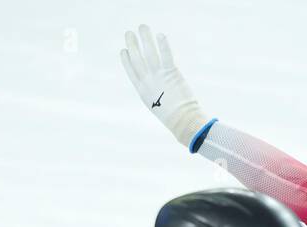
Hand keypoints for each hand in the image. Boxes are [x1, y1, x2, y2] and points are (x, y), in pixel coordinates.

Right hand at [120, 24, 208, 147]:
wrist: (182, 120)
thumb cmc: (172, 116)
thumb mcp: (158, 105)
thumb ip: (155, 92)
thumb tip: (158, 88)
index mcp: (142, 90)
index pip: (131, 71)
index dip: (126, 59)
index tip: (123, 50)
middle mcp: (148, 81)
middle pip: (137, 58)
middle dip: (132, 44)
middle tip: (129, 33)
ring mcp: (159, 76)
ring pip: (149, 53)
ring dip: (145, 38)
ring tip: (142, 27)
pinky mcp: (171, 73)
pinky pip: (166, 55)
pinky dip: (163, 44)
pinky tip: (160, 34)